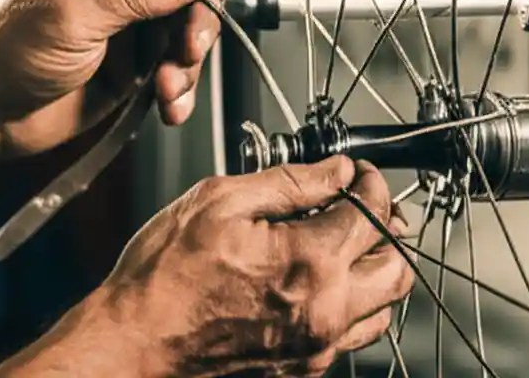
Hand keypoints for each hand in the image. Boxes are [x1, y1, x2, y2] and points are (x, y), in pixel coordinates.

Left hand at [0, 0, 222, 154]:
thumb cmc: (2, 55)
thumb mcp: (73, 17)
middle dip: (194, 20)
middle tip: (189, 47)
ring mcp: (124, 29)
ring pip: (182, 34)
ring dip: (185, 64)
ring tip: (167, 88)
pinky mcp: (129, 70)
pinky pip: (172, 72)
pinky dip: (178, 90)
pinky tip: (169, 106)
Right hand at [17, 157, 412, 377]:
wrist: (132, 347)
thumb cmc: (163, 279)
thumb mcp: (220, 202)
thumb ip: (290, 183)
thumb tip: (336, 170)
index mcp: (310, 263)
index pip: (372, 213)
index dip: (371, 184)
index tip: (359, 175)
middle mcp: (325, 312)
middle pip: (396, 267)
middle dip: (388, 228)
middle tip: (364, 207)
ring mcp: (317, 348)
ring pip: (383, 307)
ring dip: (376, 270)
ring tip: (347, 244)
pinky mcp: (303, 369)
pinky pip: (353, 335)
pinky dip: (353, 304)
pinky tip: (322, 282)